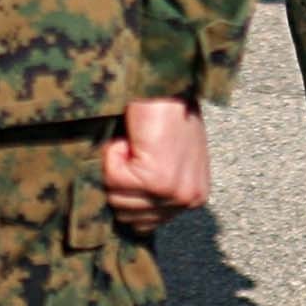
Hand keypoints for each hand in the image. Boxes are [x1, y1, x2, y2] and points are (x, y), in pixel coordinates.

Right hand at [101, 95, 210, 233]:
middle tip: (136, 148)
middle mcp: (189, 200)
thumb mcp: (168, 158)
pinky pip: (112, 178)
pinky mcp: (157, 180)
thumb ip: (154, 188)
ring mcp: (174, 192)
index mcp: (193, 198)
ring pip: (116, 198)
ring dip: (116, 165)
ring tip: (135, 142)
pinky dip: (112, 153)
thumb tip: (125, 213)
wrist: (166, 82)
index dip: (127, 192)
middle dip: (119, 180)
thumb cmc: (165, 112)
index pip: (143, 224)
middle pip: (127, 216)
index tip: (135, 162)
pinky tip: (132, 138)